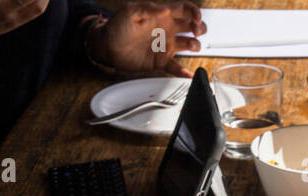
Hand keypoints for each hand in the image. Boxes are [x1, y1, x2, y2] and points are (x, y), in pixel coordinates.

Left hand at [87, 2, 204, 77]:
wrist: (107, 48)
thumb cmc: (116, 27)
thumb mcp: (129, 11)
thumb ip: (147, 8)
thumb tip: (165, 9)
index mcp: (162, 15)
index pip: (184, 9)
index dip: (194, 12)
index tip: (196, 19)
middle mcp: (167, 30)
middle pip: (191, 26)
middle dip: (199, 28)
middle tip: (196, 31)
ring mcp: (165, 46)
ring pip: (188, 45)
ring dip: (195, 45)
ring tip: (191, 46)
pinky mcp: (161, 62)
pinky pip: (176, 67)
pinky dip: (183, 72)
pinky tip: (189, 75)